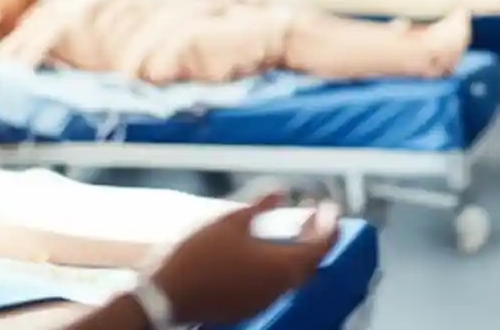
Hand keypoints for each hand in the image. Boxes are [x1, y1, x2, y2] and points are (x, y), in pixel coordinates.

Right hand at [151, 194, 338, 324]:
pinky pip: (276, 284)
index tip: (330, 207)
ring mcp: (266, 300)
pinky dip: (280, 264)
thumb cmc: (200, 256)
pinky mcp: (250, 306)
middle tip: (313, 214)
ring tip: (293, 228)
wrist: (170, 295)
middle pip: (310, 261)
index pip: (321, 246)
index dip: (330, 224)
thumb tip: (282, 193)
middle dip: (316, 236)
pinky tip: (267, 250)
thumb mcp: (232, 221)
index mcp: (282, 265)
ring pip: (293, 274)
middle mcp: (280, 287)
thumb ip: (262, 206)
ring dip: (298, 249)